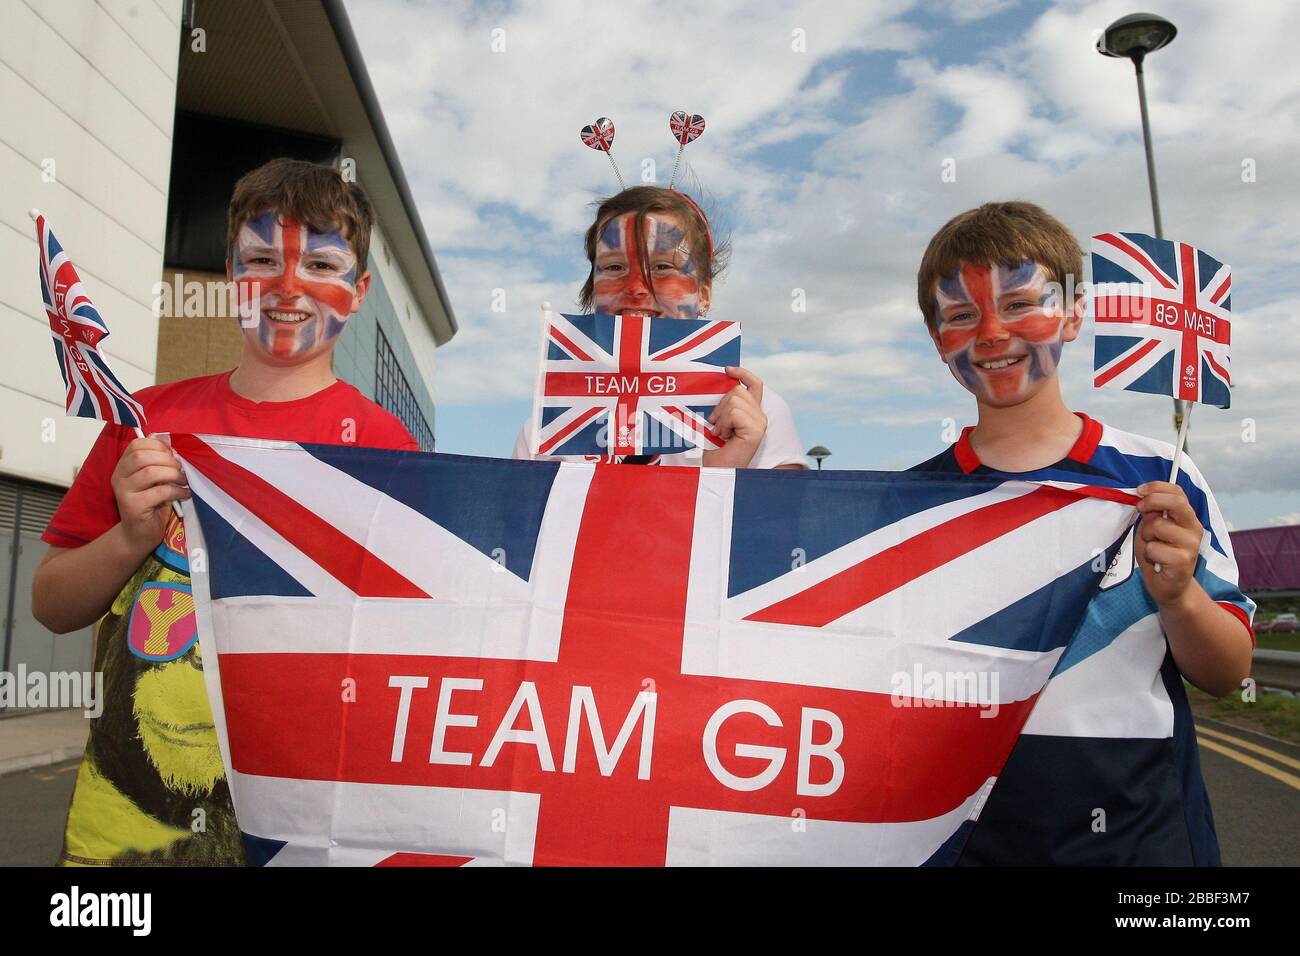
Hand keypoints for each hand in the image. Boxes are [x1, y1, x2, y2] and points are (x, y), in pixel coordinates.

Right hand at [110, 437, 189, 551]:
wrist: (139, 535)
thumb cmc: (151, 505)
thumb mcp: (155, 481)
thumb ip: (158, 465)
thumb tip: (172, 448)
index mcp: (123, 467)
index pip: (136, 445)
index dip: (158, 446)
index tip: (173, 455)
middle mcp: (119, 477)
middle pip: (142, 456)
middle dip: (167, 460)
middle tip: (180, 469)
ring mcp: (124, 491)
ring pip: (150, 472)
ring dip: (173, 474)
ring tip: (183, 481)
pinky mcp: (133, 506)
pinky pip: (159, 492)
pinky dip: (176, 491)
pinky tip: (184, 494)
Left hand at [702, 366, 767, 468]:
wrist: (715, 471)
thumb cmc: (714, 449)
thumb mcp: (718, 420)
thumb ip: (723, 404)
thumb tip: (718, 382)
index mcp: (752, 413)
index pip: (754, 384)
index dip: (742, 373)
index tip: (727, 369)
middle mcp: (760, 416)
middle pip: (737, 390)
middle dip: (720, 405)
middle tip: (716, 425)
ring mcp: (760, 423)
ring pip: (735, 400)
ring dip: (721, 417)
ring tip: (720, 433)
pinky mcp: (756, 430)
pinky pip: (735, 412)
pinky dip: (724, 423)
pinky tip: (724, 437)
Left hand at [1134, 481, 1202, 606]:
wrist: (1169, 587)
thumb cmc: (1159, 555)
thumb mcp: (1151, 531)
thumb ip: (1151, 515)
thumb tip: (1144, 500)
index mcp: (1187, 518)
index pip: (1177, 492)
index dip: (1157, 487)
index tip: (1140, 490)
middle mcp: (1194, 528)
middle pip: (1176, 503)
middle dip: (1152, 501)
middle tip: (1140, 509)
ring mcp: (1191, 544)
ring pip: (1158, 526)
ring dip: (1146, 535)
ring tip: (1153, 547)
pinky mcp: (1183, 560)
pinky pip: (1154, 548)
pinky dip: (1149, 553)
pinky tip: (1157, 561)